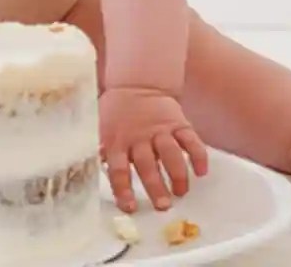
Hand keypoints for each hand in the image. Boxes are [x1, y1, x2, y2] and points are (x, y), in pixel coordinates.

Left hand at [99, 87, 208, 212]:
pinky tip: (201, 171)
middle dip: (156, 187)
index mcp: (117, 141)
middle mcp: (139, 137)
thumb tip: (89, 173)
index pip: (118, 170)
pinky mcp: (179, 123)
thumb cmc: (116, 113)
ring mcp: (160, 130)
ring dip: (178, 175)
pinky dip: (198, 155)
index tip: (130, 207)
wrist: (136, 83)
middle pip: (147, 165)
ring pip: (171, 154)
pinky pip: (191, 140)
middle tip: (163, 206)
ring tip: (181, 192)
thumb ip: (101, 150)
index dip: (123, 190)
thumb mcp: (100, 128)